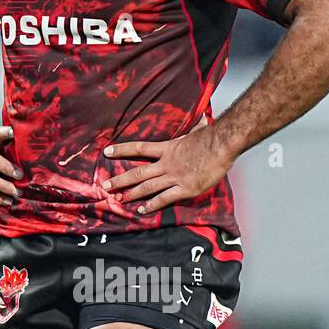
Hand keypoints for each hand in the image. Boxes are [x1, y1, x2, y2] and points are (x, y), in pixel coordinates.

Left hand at [102, 120, 235, 214]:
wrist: (221, 145)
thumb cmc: (212, 137)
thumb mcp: (199, 130)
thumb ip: (196, 126)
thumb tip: (202, 117)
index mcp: (168, 149)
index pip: (139, 148)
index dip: (122, 150)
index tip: (107, 152)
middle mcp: (167, 164)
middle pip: (138, 172)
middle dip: (121, 179)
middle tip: (106, 185)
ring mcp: (175, 177)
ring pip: (147, 187)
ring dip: (132, 193)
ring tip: (119, 199)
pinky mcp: (185, 189)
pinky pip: (164, 199)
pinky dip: (152, 205)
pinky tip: (142, 210)